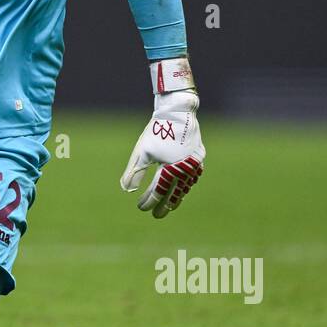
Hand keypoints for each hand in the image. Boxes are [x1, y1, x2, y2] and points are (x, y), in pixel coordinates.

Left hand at [121, 89, 204, 218]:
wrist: (177, 111)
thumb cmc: (156, 131)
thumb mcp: (141, 152)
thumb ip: (134, 172)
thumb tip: (126, 190)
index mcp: (170, 169)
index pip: (158, 191)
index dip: (149, 201)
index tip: (141, 207)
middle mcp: (184, 169)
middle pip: (174, 193)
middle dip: (164, 205)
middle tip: (157, 215)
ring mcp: (195, 163)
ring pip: (186, 186)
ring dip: (177, 196)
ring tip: (169, 205)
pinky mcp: (199, 155)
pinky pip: (193, 175)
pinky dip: (186, 183)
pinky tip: (182, 187)